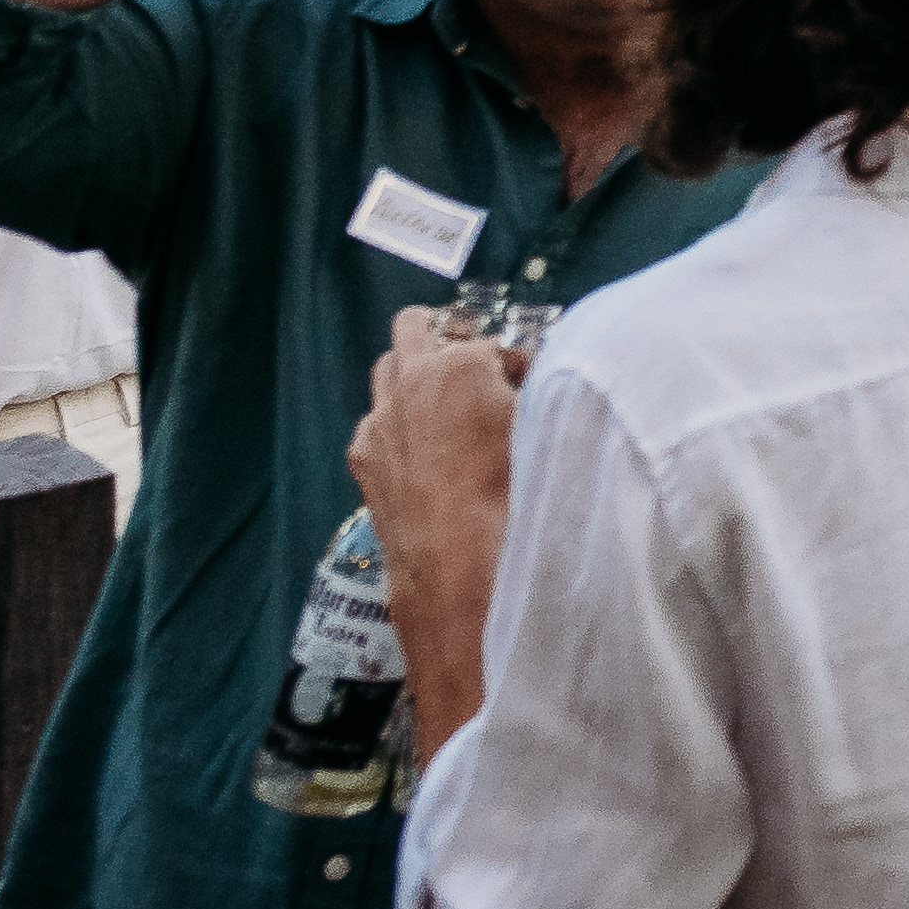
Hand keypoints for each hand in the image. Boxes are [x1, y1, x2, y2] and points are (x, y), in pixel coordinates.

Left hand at [351, 310, 526, 755]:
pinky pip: (378, 420)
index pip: (499, 346)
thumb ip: (539, 398)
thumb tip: (539, 391)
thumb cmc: (516, 503)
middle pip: (418, 326)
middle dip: (451, 340)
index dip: (524, 369)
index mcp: (459, 366)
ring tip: (456, 408)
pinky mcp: (364, 462)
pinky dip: (400, 421)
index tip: (538, 393)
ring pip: (388, 368)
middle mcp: (409, 384)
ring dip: (419, 374)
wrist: (463, 582)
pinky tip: (430, 453)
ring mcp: (379, 423)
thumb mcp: (543, 435)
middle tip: (484, 373)